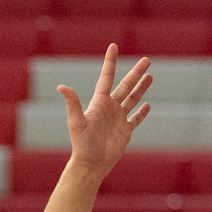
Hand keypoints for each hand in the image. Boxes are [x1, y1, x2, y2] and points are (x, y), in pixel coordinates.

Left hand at [59, 46, 152, 177]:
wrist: (90, 165)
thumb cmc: (81, 144)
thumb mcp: (76, 122)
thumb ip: (72, 103)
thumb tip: (61, 86)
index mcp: (99, 103)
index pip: (106, 77)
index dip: (110, 62)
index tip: (113, 46)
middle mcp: (109, 108)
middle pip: (125, 86)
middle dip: (136, 72)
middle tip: (147, 60)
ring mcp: (118, 119)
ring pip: (132, 99)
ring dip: (141, 88)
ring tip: (150, 75)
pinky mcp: (125, 132)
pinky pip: (135, 119)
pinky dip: (141, 112)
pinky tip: (147, 105)